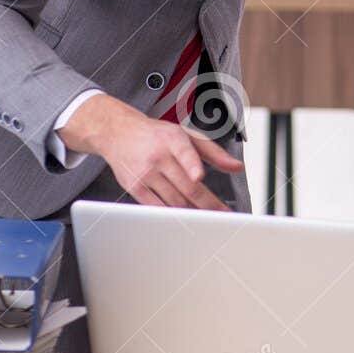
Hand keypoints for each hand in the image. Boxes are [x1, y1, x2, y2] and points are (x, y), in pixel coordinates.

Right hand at [58, 93, 243, 209]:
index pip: (184, 152)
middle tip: (223, 215)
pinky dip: (172, 215)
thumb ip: (213, 151)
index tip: (199, 176)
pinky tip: (185, 219)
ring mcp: (144, 173)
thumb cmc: (155, 134)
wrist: (117, 132)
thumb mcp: (185, 134)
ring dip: (193, 213)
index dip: (192, 165)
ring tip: (209, 220)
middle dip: (207, 204)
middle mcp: (158, 156)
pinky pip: (157, 207)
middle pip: (185, 186)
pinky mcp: (134, 187)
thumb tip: (235, 166)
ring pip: (174, 201)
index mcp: (172, 139)